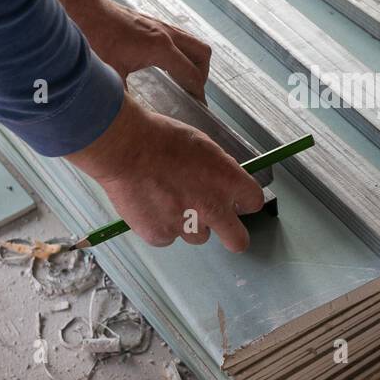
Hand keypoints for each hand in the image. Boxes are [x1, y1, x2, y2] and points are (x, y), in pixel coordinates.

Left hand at [42, 0, 210, 98]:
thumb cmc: (93, 37)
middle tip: (192, 93)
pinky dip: (181, 53)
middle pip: (202, 54)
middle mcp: (165, 34)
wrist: (81, 6)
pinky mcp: (150, 22)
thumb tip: (128, 121)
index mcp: (161, 49)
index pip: (193, 75)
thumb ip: (122, 99)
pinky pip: (179, 37)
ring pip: (192, 43)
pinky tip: (164, 66)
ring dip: (193, 62)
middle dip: (202, 75)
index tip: (198, 109)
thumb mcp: (109, 76)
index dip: (198, 94)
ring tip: (182, 82)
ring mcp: (159, 25)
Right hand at [65, 94, 264, 250]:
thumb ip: (218, 170)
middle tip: (220, 225)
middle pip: (238, 240)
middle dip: (232, 235)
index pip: (253, 201)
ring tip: (168, 200)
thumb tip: (222, 182)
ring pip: (197, 237)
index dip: (243, 201)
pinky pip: (167, 236)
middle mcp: (212, 208)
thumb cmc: (161, 139)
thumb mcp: (203, 145)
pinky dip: (160, 225)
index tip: (235, 200)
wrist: (125, 148)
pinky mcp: (160, 235)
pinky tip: (150, 204)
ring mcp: (186, 225)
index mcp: (228, 181)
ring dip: (189, 224)